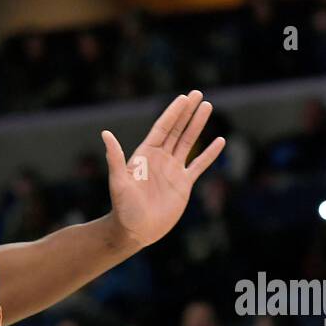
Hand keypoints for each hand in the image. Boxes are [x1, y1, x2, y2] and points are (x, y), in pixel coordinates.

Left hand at [102, 90, 224, 249]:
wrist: (134, 231)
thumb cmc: (123, 208)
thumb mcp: (118, 182)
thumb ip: (115, 158)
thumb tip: (105, 133)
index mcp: (144, 155)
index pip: (161, 128)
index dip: (173, 113)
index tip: (184, 98)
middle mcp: (159, 159)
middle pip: (176, 130)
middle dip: (187, 112)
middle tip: (198, 94)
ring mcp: (172, 171)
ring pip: (188, 142)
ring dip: (197, 125)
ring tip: (207, 107)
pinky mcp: (183, 184)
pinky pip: (199, 165)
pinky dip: (209, 154)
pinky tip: (220, 141)